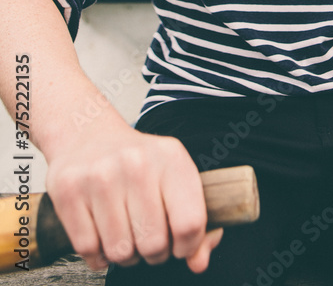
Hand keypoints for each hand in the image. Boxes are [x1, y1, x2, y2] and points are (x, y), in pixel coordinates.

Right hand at [45, 121, 222, 272]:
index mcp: (171, 157)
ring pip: (120, 252)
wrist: (88, 133)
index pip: (189, 223)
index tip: (179, 244)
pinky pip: (89, 250)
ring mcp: (100, 176)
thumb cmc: (138, 163)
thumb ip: (195, 222)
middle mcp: (136, 163)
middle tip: (147, 235)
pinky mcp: (68, 191)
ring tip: (125, 231)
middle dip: (153, 252)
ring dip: (125, 254)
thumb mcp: (174, 177)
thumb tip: (198, 263)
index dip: (188, 246)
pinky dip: (98, 254)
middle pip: (154, 244)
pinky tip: (102, 232)